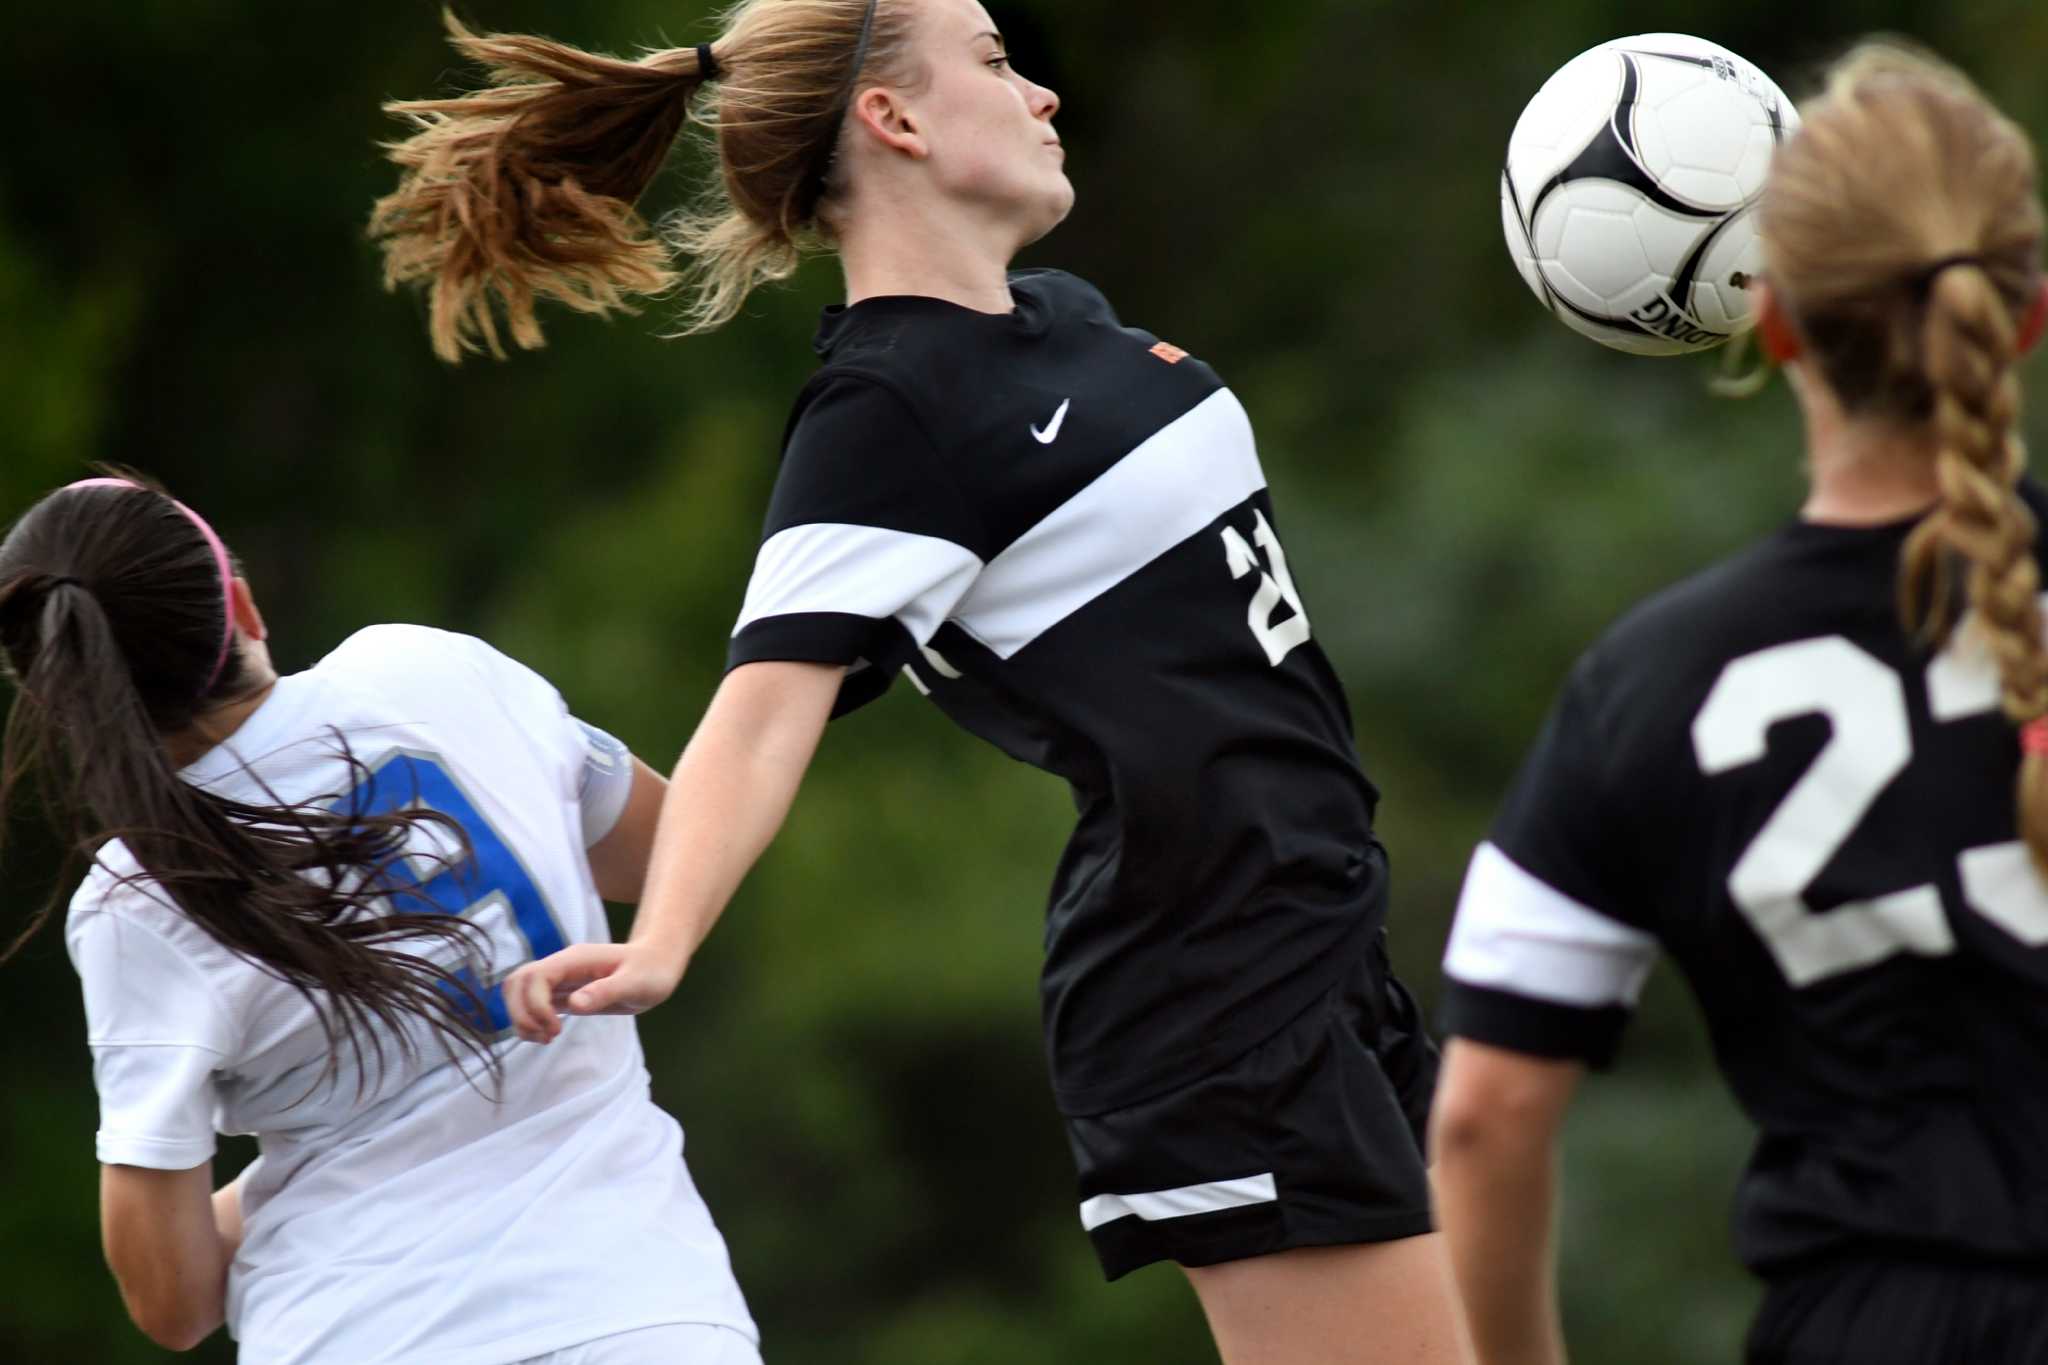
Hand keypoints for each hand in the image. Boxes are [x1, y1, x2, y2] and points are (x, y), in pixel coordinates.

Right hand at [504, 942, 682, 1043]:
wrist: (656, 966)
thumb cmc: (651, 972)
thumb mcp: (636, 983)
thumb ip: (606, 991)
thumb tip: (575, 1004)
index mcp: (575, 960)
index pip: (535, 977)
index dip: (536, 1005)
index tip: (556, 1029)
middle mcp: (562, 966)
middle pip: (517, 982)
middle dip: (522, 1013)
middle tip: (548, 1036)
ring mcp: (560, 979)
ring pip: (519, 993)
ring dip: (523, 1019)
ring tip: (546, 1038)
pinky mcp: (562, 993)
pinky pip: (531, 1003)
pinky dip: (531, 1021)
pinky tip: (548, 1035)